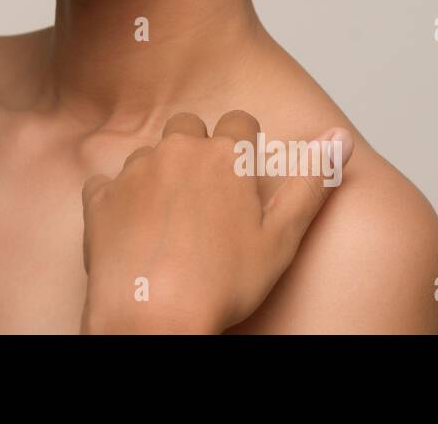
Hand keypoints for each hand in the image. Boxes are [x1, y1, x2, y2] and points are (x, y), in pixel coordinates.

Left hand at [79, 109, 353, 333]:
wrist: (152, 315)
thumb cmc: (221, 284)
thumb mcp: (283, 236)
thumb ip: (312, 181)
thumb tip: (338, 137)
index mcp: (224, 156)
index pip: (239, 122)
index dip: (243, 145)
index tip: (242, 174)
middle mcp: (176, 151)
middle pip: (188, 128)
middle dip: (198, 151)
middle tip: (207, 198)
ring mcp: (133, 172)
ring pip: (149, 155)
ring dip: (160, 176)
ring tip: (172, 223)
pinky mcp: (99, 197)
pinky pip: (108, 184)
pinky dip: (119, 200)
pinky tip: (134, 231)